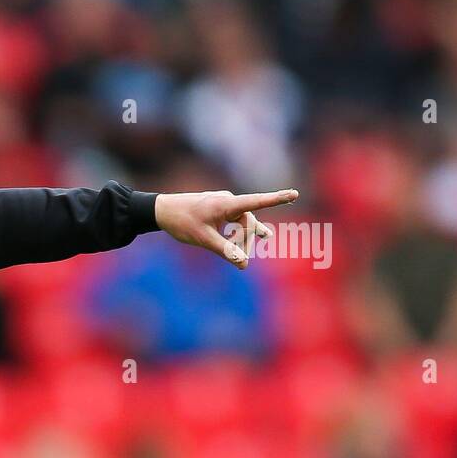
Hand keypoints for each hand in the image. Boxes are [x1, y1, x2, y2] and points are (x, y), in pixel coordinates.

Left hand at [154, 188, 298, 269]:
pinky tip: (246, 238)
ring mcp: (223, 203)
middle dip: (247, 241)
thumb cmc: (181, 222)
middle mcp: (228, 201)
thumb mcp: (204, 239)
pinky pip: (233, 221)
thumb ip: (225, 251)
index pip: (256, 202)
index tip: (295, 193)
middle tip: (242, 263)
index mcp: (226, 204)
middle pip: (248, 222)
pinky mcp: (218, 207)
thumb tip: (243, 264)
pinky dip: (235, 232)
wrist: (161, 210)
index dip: (276, 199)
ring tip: (266, 238)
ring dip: (243, 237)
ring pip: (241, 222)